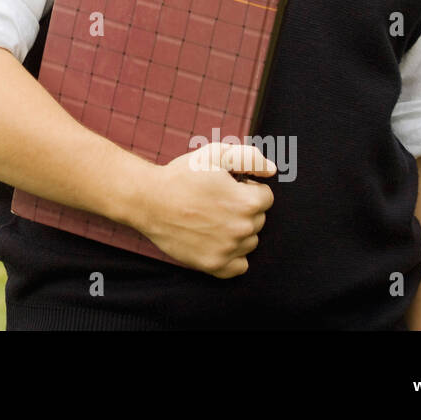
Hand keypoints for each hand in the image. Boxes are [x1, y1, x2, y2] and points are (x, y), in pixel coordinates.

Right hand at [127, 142, 276, 277]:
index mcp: (246, 202)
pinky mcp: (214, 265)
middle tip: (217, 201)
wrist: (148, 200)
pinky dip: (233, 256)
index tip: (228, 186)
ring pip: (250, 242)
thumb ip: (248, 157)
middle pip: (259, 220)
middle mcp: (241, 229)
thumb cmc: (181, 175)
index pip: (266, 197)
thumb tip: (272, 170)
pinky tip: (217, 240)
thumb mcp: (214, 155)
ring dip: (239, 231)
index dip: (247, 187)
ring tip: (213, 219)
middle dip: (244, 209)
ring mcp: (228, 250)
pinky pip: (240, 266)